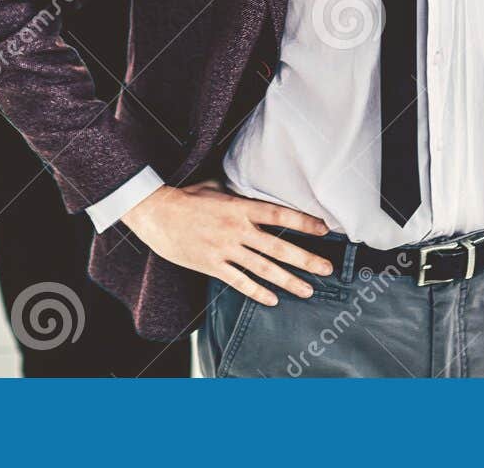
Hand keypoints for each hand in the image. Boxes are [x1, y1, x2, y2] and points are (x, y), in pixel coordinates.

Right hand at [122, 180, 332, 306]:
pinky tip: (272, 299)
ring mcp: (225, 249)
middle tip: (327, 268)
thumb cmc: (187, 197)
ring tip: (308, 290)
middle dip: (306, 259)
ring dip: (288, 280)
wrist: (156, 214)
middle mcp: (237, 229)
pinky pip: (239, 281)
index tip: (325, 229)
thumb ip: (238, 191)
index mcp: (241, 207)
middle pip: (278, 246)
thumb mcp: (216, 186)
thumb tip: (252, 184)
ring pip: (263, 268)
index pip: (280, 214)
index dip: (304, 222)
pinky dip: (256, 291)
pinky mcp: (211, 265)